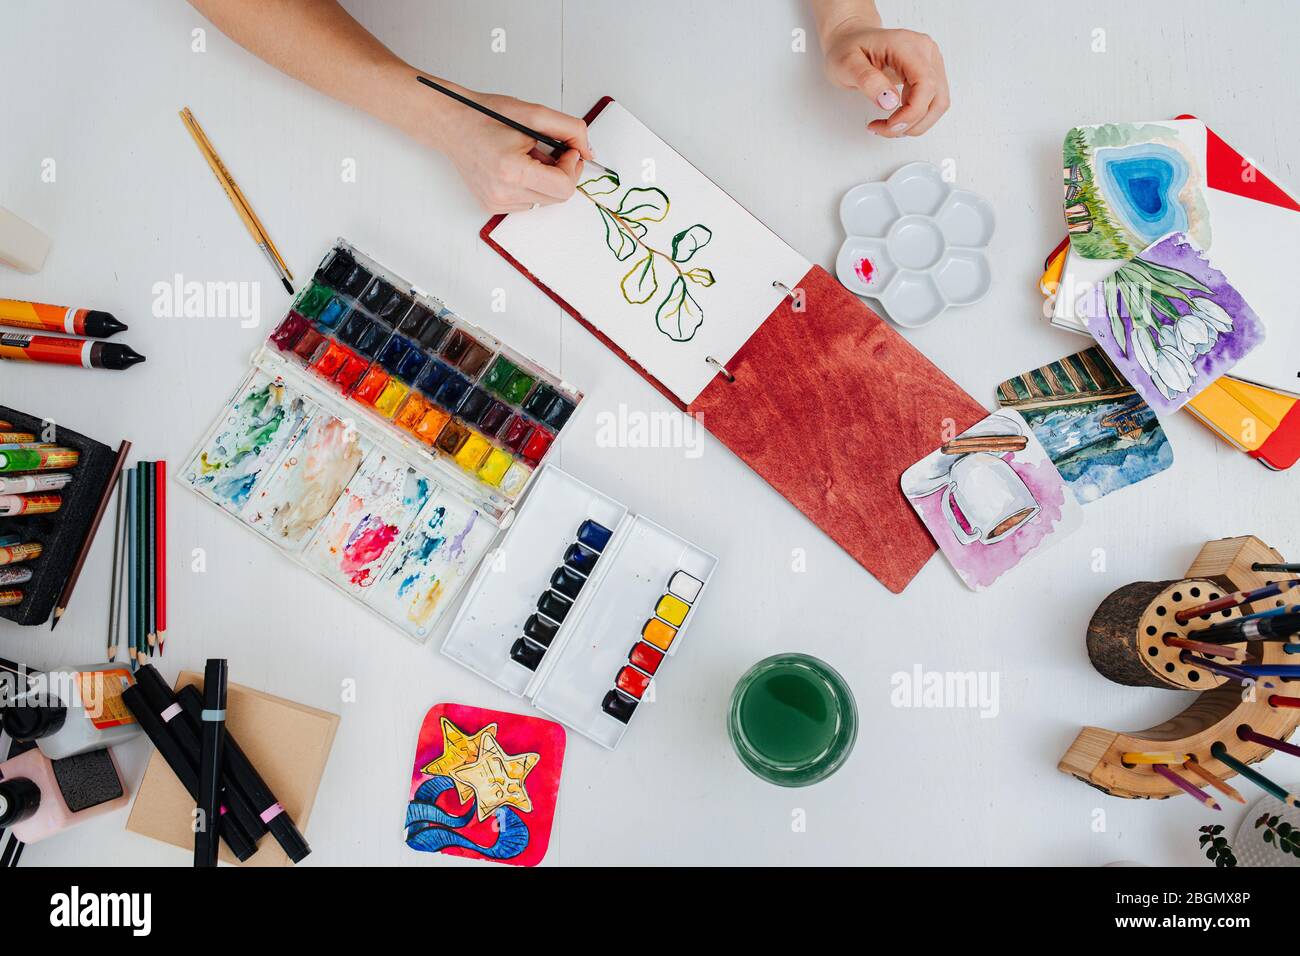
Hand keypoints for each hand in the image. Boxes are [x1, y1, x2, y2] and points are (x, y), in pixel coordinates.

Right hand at [437, 91, 593, 212]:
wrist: (451, 124)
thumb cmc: (486, 115)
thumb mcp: (533, 113)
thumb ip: (570, 129)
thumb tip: (588, 151)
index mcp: (512, 171)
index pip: (564, 187)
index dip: (572, 167)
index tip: (568, 150)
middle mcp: (502, 193)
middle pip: (557, 197)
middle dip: (561, 173)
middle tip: (548, 150)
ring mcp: (496, 203)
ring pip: (545, 202)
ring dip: (545, 180)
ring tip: (526, 157)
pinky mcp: (491, 207)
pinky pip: (528, 203)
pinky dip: (530, 187)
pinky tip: (515, 168)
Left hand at [821, 18, 949, 137]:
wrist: (850, 40)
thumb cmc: (847, 49)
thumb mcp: (846, 64)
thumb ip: (867, 80)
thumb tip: (890, 102)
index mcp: (907, 45)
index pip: (925, 84)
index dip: (911, 112)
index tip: (889, 126)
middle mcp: (925, 51)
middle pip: (936, 98)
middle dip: (911, 123)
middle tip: (882, 129)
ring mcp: (931, 62)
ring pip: (938, 105)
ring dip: (915, 124)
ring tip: (887, 125)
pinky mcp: (929, 74)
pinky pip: (931, 103)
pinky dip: (915, 118)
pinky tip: (894, 118)